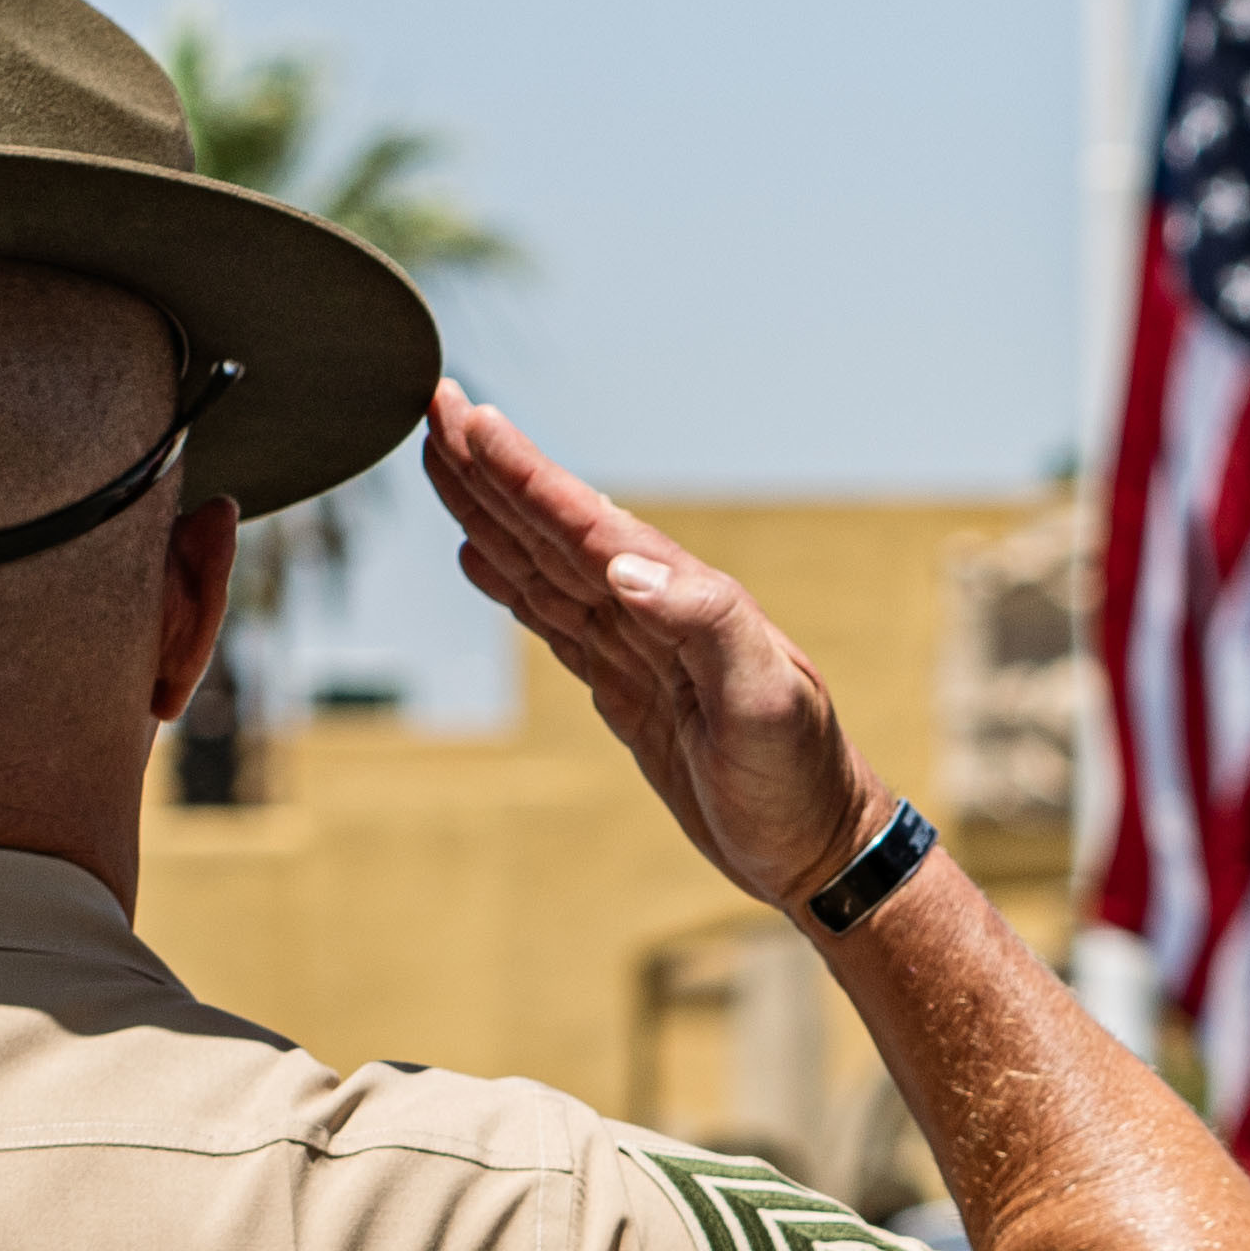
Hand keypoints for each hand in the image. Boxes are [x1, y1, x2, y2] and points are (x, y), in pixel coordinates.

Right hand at [427, 383, 879, 909]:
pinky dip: (509, 582)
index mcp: (681, 597)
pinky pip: (552, 617)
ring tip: (441, 460)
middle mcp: (653, 606)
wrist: (816, 844)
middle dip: (491, 470)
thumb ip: (703, 622)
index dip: (524, 473)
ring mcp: (634, 644)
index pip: (584, 521)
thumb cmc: (800, 772)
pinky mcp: (623, 686)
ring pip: (542, 562)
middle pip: (551, 525)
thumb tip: (623, 566)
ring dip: (490, 512)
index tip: (469, 419)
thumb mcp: (766, 698)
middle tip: (433, 407)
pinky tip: (478, 553)